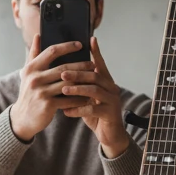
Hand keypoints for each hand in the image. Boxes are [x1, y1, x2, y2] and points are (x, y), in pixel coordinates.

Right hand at [9, 33, 92, 141]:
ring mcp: (41, 92)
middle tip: (92, 64)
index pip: (52, 51)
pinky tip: (87, 96)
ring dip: (82, 81)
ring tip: (92, 79)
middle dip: (80, 65)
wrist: (22, 118)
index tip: (80, 45)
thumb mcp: (27, 74)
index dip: (67, 47)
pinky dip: (79, 98)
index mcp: (31, 68)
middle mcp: (35, 79)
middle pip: (63, 68)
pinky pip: (68, 99)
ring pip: (67, 83)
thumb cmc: (28, 93)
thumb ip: (34, 55)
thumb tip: (38, 36)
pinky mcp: (48, 105)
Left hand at [59, 37, 130, 158]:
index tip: (90, 39)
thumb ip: (80, 85)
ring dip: (77, 89)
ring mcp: (113, 101)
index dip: (96, 52)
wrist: (109, 135)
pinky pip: (93, 109)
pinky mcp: (110, 114)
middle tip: (62, 73)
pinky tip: (66, 111)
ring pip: (94, 90)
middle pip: (94, 76)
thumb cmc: (95, 113)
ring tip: (63, 89)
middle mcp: (112, 88)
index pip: (100, 64)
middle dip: (77, 73)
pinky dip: (78, 109)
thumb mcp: (87, 97)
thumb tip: (63, 71)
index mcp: (106, 82)